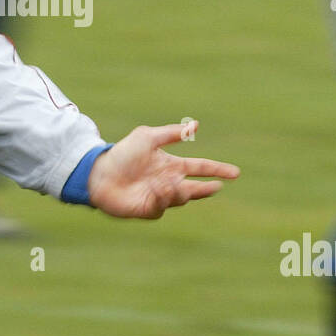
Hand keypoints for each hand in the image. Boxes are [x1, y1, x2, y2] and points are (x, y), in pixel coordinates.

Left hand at [87, 121, 239, 218]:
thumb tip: (196, 126)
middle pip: (196, 187)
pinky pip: (164, 206)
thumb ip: (172, 133)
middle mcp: (169, 182)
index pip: (200, 168)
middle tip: (216, 186)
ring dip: (179, 189)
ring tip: (167, 181)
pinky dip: (164, 196)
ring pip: (182, 197)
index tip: (235, 173)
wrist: (100, 173)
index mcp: (172, 165)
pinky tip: (157, 188)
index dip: (217, 169)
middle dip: (208, 188)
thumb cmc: (122, 154)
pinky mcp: (150, 210)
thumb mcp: (148, 137)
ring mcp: (160, 197)